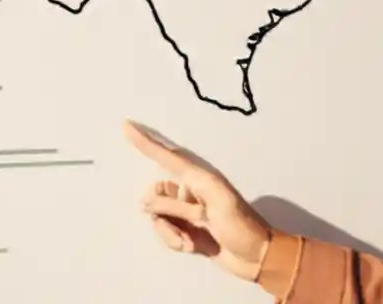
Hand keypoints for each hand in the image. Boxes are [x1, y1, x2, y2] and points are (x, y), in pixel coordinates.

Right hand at [122, 120, 273, 281]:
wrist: (256, 256)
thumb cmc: (241, 225)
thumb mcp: (214, 206)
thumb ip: (180, 200)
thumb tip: (148, 202)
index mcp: (199, 177)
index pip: (167, 156)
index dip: (146, 142)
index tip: (127, 125)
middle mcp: (190, 190)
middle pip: (156, 193)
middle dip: (163, 212)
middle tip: (188, 223)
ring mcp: (187, 211)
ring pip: (157, 216)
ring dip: (170, 231)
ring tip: (190, 242)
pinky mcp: (186, 231)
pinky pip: (165, 232)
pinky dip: (174, 241)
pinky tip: (192, 247)